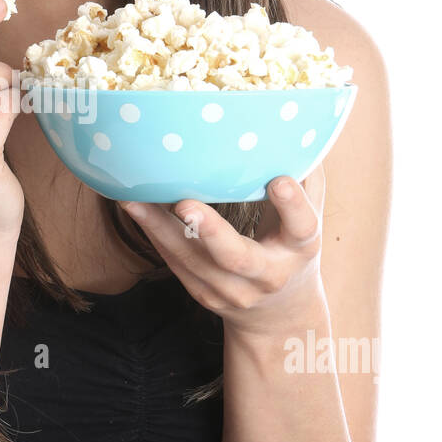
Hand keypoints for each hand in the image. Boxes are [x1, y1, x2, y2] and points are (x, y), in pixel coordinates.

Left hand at [117, 165, 326, 337]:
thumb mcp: (307, 220)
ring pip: (192, 260)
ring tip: (134, 199)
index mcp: (300, 249)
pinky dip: (154, 235)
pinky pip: (175, 263)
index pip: (302, 227)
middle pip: (237, 256)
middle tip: (185, 203)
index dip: (292, 205)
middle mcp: (267, 274)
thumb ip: (307, 181)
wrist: (278, 313)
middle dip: (211, 232)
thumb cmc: (290, 249)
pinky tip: (135, 209)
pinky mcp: (204, 295)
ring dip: (160, 228)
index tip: (278, 180)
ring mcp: (233, 290)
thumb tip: (300, 128)